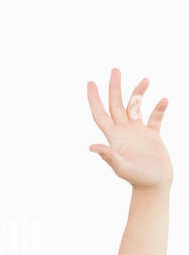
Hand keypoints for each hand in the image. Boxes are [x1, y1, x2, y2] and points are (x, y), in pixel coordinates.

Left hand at [87, 69, 171, 188]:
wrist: (153, 185)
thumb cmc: (136, 178)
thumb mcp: (120, 166)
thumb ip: (108, 155)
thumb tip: (92, 147)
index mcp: (114, 136)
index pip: (100, 113)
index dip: (94, 99)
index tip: (91, 82)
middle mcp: (124, 131)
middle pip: (116, 105)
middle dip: (114, 88)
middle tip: (114, 69)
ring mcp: (138, 132)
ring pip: (136, 107)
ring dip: (139, 93)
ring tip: (145, 80)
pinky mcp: (152, 135)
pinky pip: (155, 117)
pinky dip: (159, 108)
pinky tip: (163, 100)